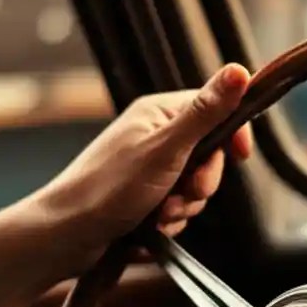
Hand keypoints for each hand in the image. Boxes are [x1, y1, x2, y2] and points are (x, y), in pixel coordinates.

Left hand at [32, 64, 252, 267]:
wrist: (66, 235)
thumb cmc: (108, 188)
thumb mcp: (166, 149)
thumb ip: (205, 113)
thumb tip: (239, 70)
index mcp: (159, 113)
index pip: (215, 111)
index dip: (231, 134)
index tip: (240, 156)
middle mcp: (155, 136)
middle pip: (210, 155)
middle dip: (202, 183)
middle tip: (184, 193)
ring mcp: (150, 168)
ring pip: (195, 187)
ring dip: (184, 207)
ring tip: (159, 215)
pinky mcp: (145, 197)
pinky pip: (179, 209)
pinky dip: (170, 222)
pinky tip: (150, 228)